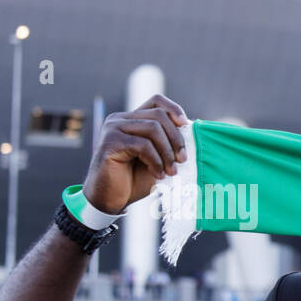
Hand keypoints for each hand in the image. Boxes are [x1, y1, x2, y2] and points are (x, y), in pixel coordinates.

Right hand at [83, 94, 187, 214]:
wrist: (111, 199)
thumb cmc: (135, 179)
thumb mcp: (157, 158)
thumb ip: (168, 143)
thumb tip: (191, 130)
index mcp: (133, 119)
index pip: (156, 101)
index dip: (174, 109)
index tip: (185, 125)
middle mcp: (121, 119)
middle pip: (159, 116)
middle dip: (176, 139)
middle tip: (182, 160)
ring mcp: (113, 129)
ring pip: (153, 128)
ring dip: (167, 152)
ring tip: (171, 171)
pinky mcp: (110, 142)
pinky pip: (142, 145)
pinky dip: (156, 161)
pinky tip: (158, 174)